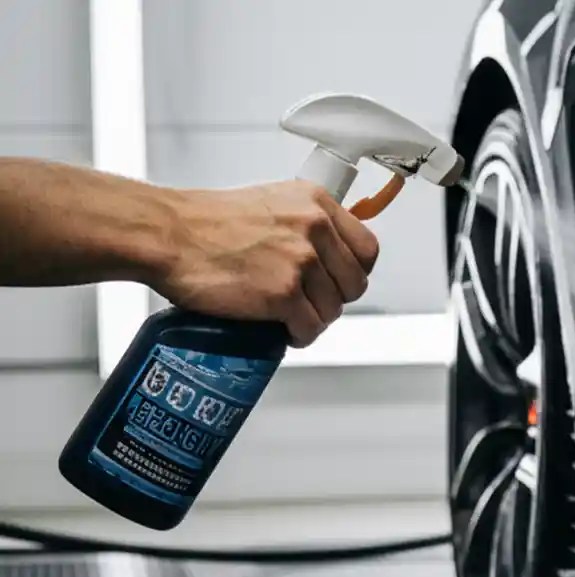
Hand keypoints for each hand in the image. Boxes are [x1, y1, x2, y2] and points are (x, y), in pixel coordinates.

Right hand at [154, 180, 378, 347]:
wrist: (167, 234)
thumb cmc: (206, 220)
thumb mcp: (272, 202)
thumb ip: (304, 222)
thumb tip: (328, 252)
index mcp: (316, 202)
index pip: (367, 249)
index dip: (354, 272)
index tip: (339, 282)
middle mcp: (315, 228)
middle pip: (354, 283)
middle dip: (333, 299)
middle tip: (309, 304)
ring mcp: (301, 262)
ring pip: (333, 309)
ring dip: (313, 319)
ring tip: (290, 318)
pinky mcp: (283, 294)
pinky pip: (310, 328)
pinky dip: (299, 336)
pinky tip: (283, 331)